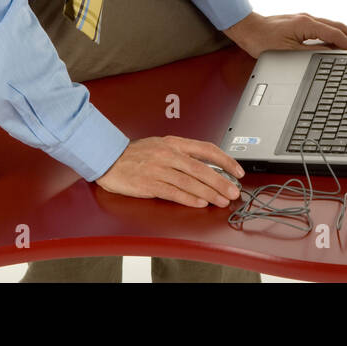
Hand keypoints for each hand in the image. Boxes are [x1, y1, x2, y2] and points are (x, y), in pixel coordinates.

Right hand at [95, 136, 244, 207]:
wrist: (109, 158)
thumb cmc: (135, 154)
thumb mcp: (161, 145)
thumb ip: (182, 153)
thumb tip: (207, 164)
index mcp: (174, 143)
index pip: (206, 149)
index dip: (225, 160)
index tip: (237, 171)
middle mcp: (168, 154)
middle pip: (201, 168)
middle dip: (221, 181)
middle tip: (234, 191)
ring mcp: (159, 169)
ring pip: (190, 182)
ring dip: (209, 193)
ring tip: (222, 200)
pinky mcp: (150, 184)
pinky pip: (174, 192)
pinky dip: (189, 198)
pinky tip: (201, 203)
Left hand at [222, 11, 346, 58]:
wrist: (246, 28)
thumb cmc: (262, 41)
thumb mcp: (287, 52)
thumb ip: (310, 53)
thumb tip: (331, 54)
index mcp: (306, 24)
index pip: (336, 34)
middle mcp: (308, 19)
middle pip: (340, 27)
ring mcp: (305, 20)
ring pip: (334, 27)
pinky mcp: (301, 24)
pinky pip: (326, 28)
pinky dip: (338, 35)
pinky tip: (342, 42)